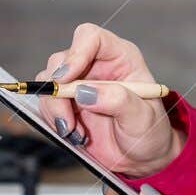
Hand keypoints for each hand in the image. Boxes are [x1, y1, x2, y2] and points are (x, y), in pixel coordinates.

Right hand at [34, 22, 183, 176]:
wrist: (141, 157)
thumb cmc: (149, 131)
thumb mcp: (142, 118)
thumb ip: (118, 101)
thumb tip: (85, 92)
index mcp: (120, 57)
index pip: (91, 38)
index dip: (75, 53)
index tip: (66, 79)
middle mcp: (96, 65)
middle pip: (61, 61)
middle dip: (57, 92)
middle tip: (67, 121)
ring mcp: (78, 83)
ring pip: (47, 83)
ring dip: (55, 110)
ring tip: (76, 134)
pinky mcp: (66, 102)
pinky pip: (46, 103)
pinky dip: (53, 120)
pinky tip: (73, 135)